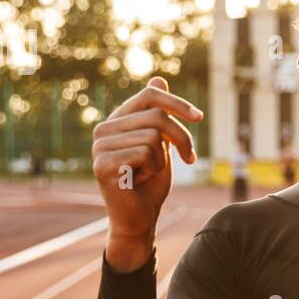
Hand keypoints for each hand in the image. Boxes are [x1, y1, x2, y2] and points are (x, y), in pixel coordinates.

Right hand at [92, 75, 201, 269]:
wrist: (139, 218)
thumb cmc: (151, 183)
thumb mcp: (160, 144)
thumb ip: (158, 115)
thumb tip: (158, 80)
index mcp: (117, 120)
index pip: (149, 96)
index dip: (177, 103)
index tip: (199, 117)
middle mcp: (104, 129)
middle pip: (157, 116)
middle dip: (182, 138)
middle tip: (190, 158)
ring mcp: (100, 146)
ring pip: (153, 136)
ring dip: (163, 159)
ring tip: (151, 173)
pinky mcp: (103, 164)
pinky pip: (144, 153)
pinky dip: (153, 169)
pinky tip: (141, 180)